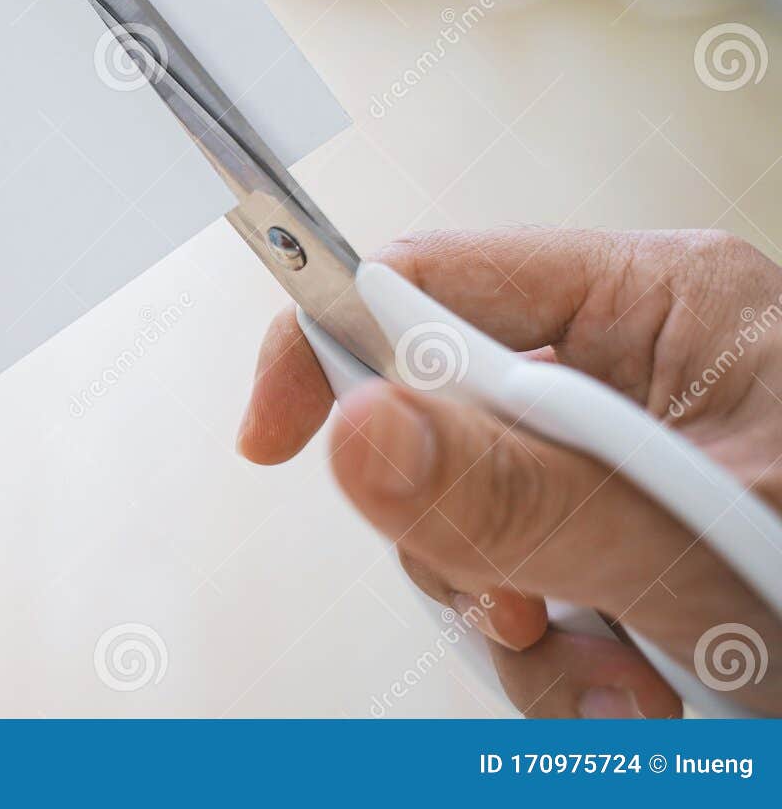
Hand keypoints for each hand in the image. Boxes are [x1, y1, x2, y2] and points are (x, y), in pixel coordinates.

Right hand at [241, 229, 781, 717]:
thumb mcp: (702, 547)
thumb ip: (527, 494)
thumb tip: (356, 433)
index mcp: (662, 302)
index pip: (431, 279)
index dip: (335, 348)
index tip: (274, 439)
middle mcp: (636, 362)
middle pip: (440, 415)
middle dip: (463, 537)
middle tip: (528, 615)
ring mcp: (628, 450)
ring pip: (474, 515)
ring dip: (519, 622)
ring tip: (618, 693)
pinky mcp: (627, 528)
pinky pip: (525, 577)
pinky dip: (555, 656)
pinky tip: (627, 698)